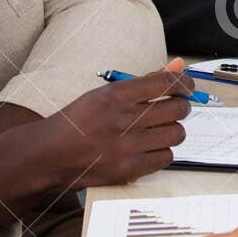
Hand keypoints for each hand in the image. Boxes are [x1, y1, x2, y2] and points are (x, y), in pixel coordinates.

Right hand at [0, 59, 193, 210]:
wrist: (50, 154)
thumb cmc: (78, 121)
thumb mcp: (106, 93)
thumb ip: (144, 81)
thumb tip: (178, 66)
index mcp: (116, 95)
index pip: (167, 83)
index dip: (185, 84)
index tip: (187, 88)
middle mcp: (123, 119)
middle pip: (177, 109)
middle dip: (181, 107)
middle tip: (174, 109)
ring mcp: (127, 146)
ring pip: (176, 134)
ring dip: (173, 131)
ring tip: (159, 130)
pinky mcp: (129, 170)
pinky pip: (166, 158)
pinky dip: (163, 152)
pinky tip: (150, 148)